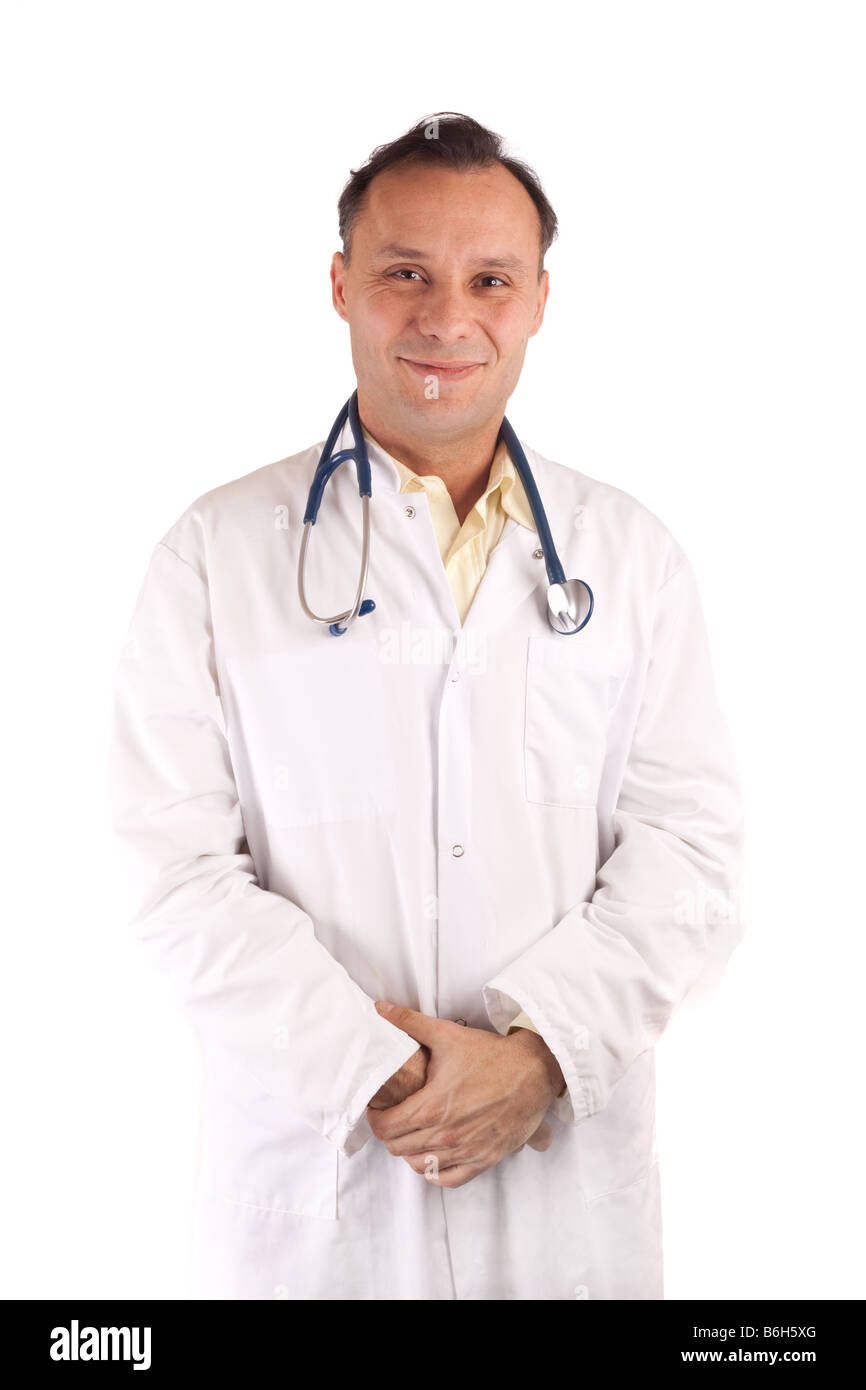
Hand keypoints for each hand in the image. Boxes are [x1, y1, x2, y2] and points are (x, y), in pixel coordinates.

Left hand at [366, 1002, 562, 1187]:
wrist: (533, 1070)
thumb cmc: (490, 1054)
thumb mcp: (447, 1034)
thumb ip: (409, 1022)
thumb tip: (380, 1008)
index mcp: (431, 1107)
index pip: (385, 1128)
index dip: (375, 1117)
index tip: (379, 1107)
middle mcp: (445, 1134)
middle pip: (397, 1148)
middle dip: (391, 1132)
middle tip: (395, 1116)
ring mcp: (465, 1150)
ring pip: (419, 1166)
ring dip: (410, 1152)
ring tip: (414, 1134)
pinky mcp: (484, 1159)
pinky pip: (449, 1179)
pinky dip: (435, 1171)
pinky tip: (434, 1156)